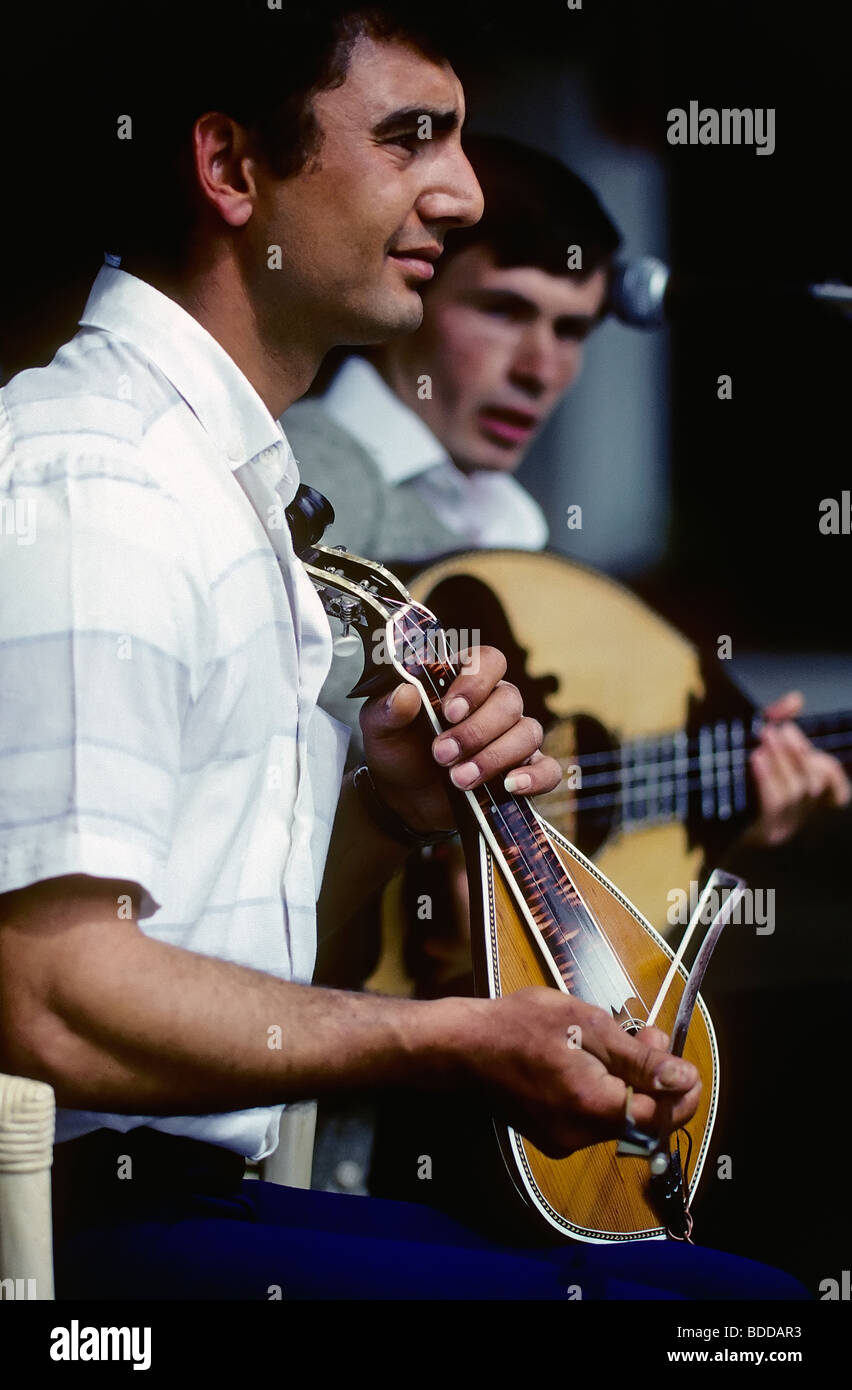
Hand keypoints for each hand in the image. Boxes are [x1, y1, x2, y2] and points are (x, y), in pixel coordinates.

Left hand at [360, 645, 560, 834]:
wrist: (404, 798)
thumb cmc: (398, 751)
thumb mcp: (380, 729)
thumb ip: (388, 709)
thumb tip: (405, 693)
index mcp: (463, 682)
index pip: (489, 661)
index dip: (475, 682)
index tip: (449, 712)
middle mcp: (494, 704)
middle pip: (509, 700)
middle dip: (476, 731)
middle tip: (441, 755)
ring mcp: (512, 738)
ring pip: (527, 733)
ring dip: (494, 757)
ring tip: (459, 780)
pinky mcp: (523, 771)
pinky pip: (548, 769)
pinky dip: (534, 777)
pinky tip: (510, 786)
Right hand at [459, 989, 699, 1158]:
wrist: (464, 1046)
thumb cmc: (523, 1023)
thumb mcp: (587, 1025)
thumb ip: (639, 1058)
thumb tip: (685, 1078)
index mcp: (593, 1107)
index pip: (662, 1117)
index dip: (683, 1093)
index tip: (685, 1062)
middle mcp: (582, 1136)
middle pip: (642, 1120)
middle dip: (656, 1081)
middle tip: (649, 1034)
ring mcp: (564, 1141)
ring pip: (620, 1120)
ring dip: (631, 1085)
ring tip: (619, 1042)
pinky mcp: (552, 1137)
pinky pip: (595, 1121)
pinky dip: (606, 1095)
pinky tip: (592, 1062)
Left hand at [746, 690, 850, 845]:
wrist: (717, 831)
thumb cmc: (747, 785)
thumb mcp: (765, 752)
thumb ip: (780, 720)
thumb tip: (796, 699)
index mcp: (811, 793)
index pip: (832, 776)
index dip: (820, 757)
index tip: (786, 729)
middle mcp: (806, 811)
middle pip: (813, 781)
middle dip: (794, 752)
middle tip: (773, 730)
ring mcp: (790, 825)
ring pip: (796, 792)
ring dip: (781, 763)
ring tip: (763, 741)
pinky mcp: (769, 833)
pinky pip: (775, 806)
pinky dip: (767, 781)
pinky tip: (755, 761)